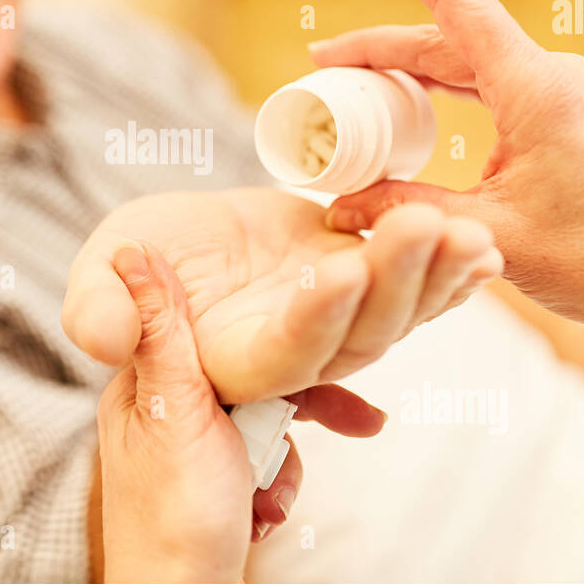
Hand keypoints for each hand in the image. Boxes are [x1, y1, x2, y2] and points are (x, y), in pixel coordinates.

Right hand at [64, 188, 501, 403]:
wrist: (177, 247)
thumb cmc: (129, 266)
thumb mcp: (99, 279)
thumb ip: (98, 311)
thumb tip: (105, 337)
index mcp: (240, 358)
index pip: (289, 351)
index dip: (316, 316)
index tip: (342, 270)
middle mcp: (301, 352)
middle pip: (363, 332)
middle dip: (398, 281)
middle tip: (428, 224)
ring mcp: (339, 321)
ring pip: (401, 311)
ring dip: (439, 274)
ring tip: (471, 232)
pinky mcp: (363, 283)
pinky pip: (416, 284)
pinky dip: (451, 270)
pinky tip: (484, 244)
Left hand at [98, 243, 384, 581]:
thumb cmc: (171, 518)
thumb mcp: (174, 410)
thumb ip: (163, 331)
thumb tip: (131, 248)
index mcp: (150, 377)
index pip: (218, 322)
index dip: (274, 323)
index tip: (325, 309)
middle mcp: (171, 401)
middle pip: (256, 372)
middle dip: (296, 403)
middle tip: (343, 417)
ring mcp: (195, 441)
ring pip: (269, 417)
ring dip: (282, 457)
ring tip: (271, 493)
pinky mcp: (218, 475)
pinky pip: (268, 456)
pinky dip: (279, 481)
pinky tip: (272, 509)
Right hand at [314, 0, 583, 356]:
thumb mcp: (489, 235)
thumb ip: (407, 210)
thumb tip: (340, 203)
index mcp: (535, 88)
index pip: (456, 0)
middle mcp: (551, 77)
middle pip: (446, 38)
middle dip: (379, 47)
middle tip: (320, 65)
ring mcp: (561, 95)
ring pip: (467, 63)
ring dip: (408, 71)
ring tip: (352, 86)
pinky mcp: (566, 117)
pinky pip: (491, 87)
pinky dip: (443, 92)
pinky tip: (412, 113)